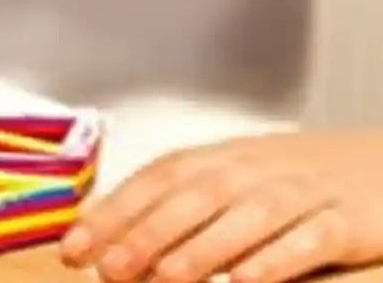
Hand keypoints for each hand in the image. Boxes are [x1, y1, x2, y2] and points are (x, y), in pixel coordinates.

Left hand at [61, 132, 382, 282]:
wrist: (382, 164)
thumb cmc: (293, 180)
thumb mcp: (233, 180)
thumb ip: (177, 206)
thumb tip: (107, 240)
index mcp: (220, 157)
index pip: (156, 179)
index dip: (113, 212)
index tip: (74, 249)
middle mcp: (257, 169)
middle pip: (196, 196)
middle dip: (148, 233)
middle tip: (110, 269)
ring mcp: (303, 193)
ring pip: (249, 216)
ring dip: (204, 248)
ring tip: (167, 278)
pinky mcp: (348, 221)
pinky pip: (310, 239)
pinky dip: (277, 258)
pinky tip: (246, 281)